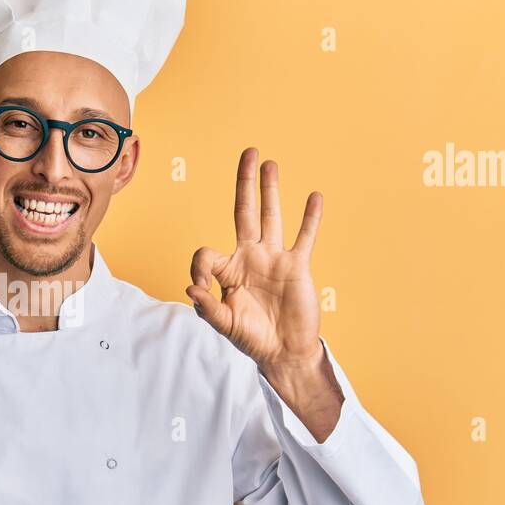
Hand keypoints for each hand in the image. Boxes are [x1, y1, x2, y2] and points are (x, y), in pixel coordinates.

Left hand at [186, 147, 323, 373]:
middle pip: (244, 212)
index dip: (199, 267)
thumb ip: (208, 308)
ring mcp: (274, 258)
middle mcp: (249, 257)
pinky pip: (304, 237)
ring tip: (269, 163)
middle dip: (244, 184)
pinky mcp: (297, 265)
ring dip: (270, 190)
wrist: (284, 351)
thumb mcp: (225, 325)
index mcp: (227, 271)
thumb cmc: (252, 338)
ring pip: (271, 216)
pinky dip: (310, 218)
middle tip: (248, 153)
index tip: (201, 288)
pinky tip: (313, 197)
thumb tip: (191, 288)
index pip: (206, 252)